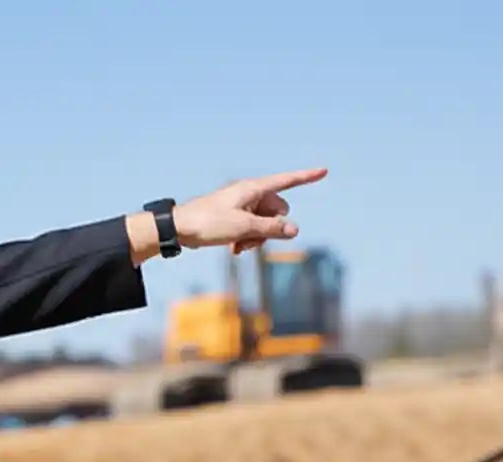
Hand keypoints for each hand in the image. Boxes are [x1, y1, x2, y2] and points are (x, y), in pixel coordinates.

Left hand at [127, 167, 327, 262]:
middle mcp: (249, 194)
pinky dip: (247, 239)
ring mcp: (242, 206)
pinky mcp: (234, 217)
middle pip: (278, 211)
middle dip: (270, 228)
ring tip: (238, 245)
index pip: (286, 181)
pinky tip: (233, 249)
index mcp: (252, 189)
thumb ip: (271, 229)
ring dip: (256, 237)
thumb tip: (294, 229)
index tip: (324, 170)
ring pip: (265, 223)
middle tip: (250, 238)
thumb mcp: (243, 228)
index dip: (306, 177)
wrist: (179, 229)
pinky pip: (252, 229)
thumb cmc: (208, 223)